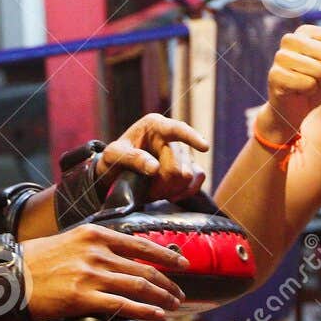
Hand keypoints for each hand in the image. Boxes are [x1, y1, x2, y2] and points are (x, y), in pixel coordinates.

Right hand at [21, 224, 189, 320]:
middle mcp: (96, 252)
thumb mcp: (71, 241)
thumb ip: (97, 246)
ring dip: (161, 297)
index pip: (141, 244)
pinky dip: (144, 310)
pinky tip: (156, 315)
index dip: (166, 255)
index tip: (182, 263)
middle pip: (144, 268)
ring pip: (138, 285)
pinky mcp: (82, 297)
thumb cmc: (38, 261)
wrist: (10, 276)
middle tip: (180, 293)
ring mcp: (90, 274)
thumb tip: (125, 259)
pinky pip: (122, 305)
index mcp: (95, 235)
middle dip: (168, 282)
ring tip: (173, 305)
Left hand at [95, 113, 209, 201]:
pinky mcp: (190, 165)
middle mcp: (172, 135)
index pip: (177, 129)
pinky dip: (185, 191)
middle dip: (163, 183)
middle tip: (148, 192)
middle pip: (178, 166)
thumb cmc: (117, 156)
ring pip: (188, 176)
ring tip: (155, 193)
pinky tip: (172, 196)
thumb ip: (133, 159)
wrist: (120, 167)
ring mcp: (184, 150)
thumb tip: (155, 168)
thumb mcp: (115, 154)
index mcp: (155, 125)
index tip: (204, 147)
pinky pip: (198, 180)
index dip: (192, 138)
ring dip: (171, 189)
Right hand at [266, 25, 320, 133]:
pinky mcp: (275, 75)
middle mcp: (290, 39)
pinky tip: (299, 91)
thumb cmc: (319, 82)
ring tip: (309, 84)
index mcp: (305, 31)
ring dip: (320, 83)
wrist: (297, 108)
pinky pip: (309, 84)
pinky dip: (310, 92)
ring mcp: (280, 57)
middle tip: (319, 79)